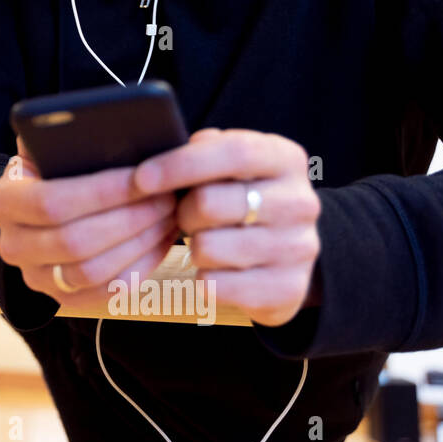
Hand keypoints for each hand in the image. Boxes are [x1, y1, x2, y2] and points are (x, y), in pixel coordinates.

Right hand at [0, 136, 181, 308]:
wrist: (37, 212)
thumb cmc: (54, 169)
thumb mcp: (49, 148)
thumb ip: (66, 140)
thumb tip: (106, 130)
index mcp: (2, 202)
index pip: (50, 201)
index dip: (101, 191)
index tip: (144, 176)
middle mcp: (11, 246)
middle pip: (75, 241)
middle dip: (129, 218)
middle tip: (167, 196)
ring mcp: (37, 278)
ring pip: (94, 271)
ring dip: (140, 243)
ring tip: (169, 215)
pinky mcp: (64, 300)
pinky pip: (108, 292)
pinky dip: (142, 265)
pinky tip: (162, 238)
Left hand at [132, 127, 321, 327]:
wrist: (287, 252)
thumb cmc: (240, 196)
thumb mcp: (230, 164)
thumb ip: (202, 151)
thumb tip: (159, 161)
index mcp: (286, 159)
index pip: (234, 152)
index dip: (181, 163)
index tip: (142, 178)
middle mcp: (300, 202)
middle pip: (210, 203)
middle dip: (181, 211)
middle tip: (184, 216)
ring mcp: (299, 248)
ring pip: (207, 248)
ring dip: (192, 247)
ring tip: (204, 241)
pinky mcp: (289, 290)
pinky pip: (215, 285)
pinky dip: (202, 278)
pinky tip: (215, 269)